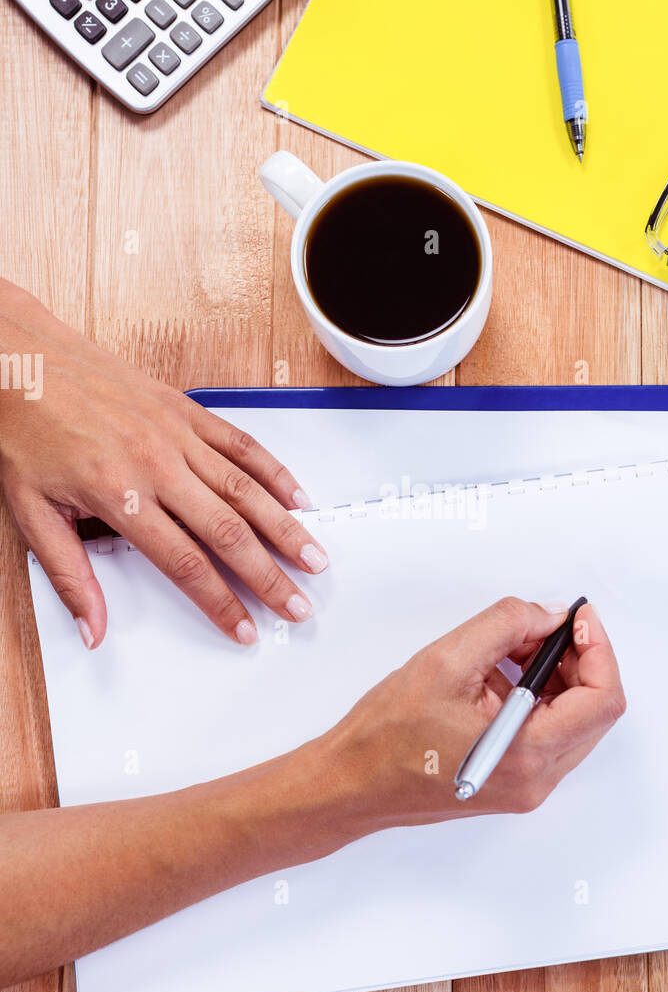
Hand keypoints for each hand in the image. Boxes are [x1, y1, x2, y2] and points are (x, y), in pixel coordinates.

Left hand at [0, 280, 327, 647]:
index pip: (185, 563)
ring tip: (314, 558)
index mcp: (120, 496)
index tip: (244, 627)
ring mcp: (177, 434)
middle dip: (269, 576)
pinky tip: (297, 496)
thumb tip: (91, 628)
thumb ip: (69, 576)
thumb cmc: (25, 431)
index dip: (220, 602)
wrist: (23, 363)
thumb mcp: (32, 515)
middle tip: (296, 606)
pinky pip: (241, 444)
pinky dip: (274, 472)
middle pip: (229, 533)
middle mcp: (157, 464)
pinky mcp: (186, 410)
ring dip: (285, 528)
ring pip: (247, 490)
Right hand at [323, 596, 625, 827]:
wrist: (351, 784)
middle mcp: (536, 780)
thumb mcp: (447, 660)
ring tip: (511, 648)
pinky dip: (537, 696)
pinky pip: (547, 732)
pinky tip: (498, 675)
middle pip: (593, 710)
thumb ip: (507, 626)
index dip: (598, 648)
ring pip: (572, 719)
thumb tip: (549, 615)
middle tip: (542, 626)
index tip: (577, 618)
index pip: (602, 699)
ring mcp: (526, 786)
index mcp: (526, 754)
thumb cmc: (385, 737)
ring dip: (556, 676)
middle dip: (576, 659)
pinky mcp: (513, 781)